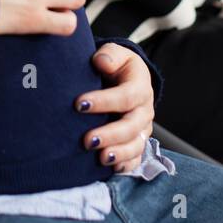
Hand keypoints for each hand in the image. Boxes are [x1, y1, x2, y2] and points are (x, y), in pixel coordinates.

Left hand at [76, 43, 154, 172]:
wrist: (124, 79)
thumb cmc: (116, 67)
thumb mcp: (115, 54)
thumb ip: (110, 55)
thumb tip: (102, 62)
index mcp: (140, 86)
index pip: (126, 96)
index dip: (104, 102)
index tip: (79, 104)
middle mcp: (143, 110)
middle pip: (132, 126)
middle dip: (111, 134)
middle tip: (87, 140)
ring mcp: (142, 129)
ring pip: (136, 145)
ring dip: (119, 153)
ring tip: (101, 158)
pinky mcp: (136, 142)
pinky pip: (136, 158)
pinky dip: (126, 165)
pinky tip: (111, 168)